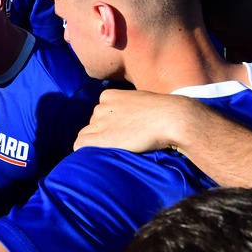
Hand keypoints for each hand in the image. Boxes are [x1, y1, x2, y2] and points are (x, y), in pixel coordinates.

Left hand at [75, 89, 208, 153]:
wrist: (171, 118)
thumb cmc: (163, 113)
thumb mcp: (141, 103)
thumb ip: (128, 110)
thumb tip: (128, 122)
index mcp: (109, 95)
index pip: (99, 114)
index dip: (109, 126)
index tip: (123, 133)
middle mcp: (101, 107)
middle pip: (93, 125)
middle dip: (103, 134)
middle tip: (123, 143)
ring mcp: (99, 122)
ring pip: (87, 135)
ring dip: (99, 143)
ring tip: (119, 149)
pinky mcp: (100, 138)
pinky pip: (80, 145)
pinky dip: (87, 151)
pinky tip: (101, 156)